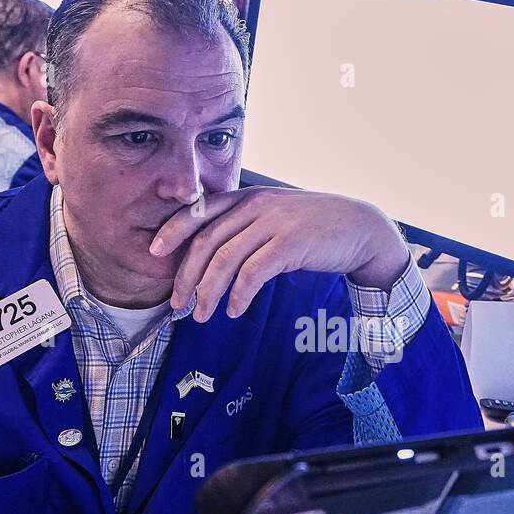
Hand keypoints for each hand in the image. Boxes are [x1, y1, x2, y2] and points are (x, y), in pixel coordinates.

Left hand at [149, 187, 410, 321]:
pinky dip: (240, 294)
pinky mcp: (290, 243)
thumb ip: (245, 229)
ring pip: (226, 259)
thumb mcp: (274, 219)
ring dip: (209, 291)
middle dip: (186, 275)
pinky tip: (233, 309)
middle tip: (177, 303)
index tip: (154, 253)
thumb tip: (212, 257)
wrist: (359, 227)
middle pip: (206, 241)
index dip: (172, 231)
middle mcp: (255, 206)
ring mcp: (273, 222)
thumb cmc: (314, 228)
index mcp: (247, 198)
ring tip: (201, 315)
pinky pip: (254, 271)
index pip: (199, 212)